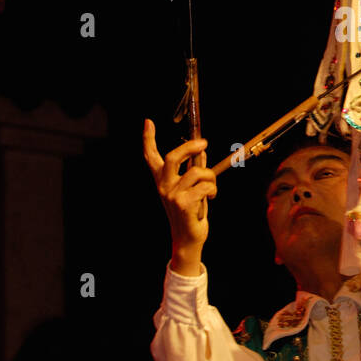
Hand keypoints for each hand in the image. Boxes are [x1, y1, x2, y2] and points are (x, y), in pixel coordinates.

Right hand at [143, 118, 216, 273]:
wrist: (187, 238)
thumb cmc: (190, 212)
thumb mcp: (189, 189)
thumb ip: (192, 170)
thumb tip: (201, 152)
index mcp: (162, 180)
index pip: (150, 157)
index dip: (148, 139)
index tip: (148, 122)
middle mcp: (163, 186)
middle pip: (173, 157)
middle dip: (190, 147)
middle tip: (203, 144)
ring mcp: (172, 194)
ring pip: (198, 172)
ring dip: (211, 178)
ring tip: (211, 189)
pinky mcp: (183, 203)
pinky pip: (205, 186)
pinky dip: (213, 190)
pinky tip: (210, 198)